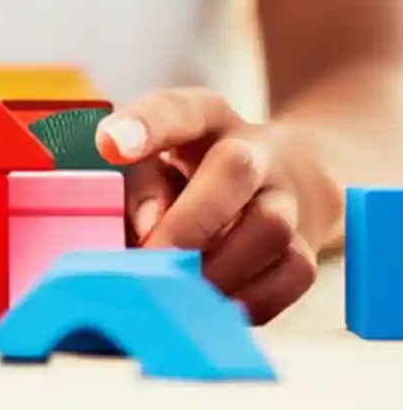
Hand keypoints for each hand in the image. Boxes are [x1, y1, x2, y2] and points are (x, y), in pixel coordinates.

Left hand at [96, 88, 342, 324]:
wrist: (290, 174)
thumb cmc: (198, 169)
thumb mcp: (162, 159)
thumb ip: (143, 186)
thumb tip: (145, 231)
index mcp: (207, 118)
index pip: (179, 110)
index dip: (144, 126)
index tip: (108, 146)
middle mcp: (255, 151)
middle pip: (235, 170)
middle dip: (188, 222)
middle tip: (151, 258)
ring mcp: (288, 197)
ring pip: (270, 229)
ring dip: (217, 268)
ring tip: (178, 291)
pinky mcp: (308, 243)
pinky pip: (292, 274)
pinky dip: (250, 298)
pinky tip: (213, 306)